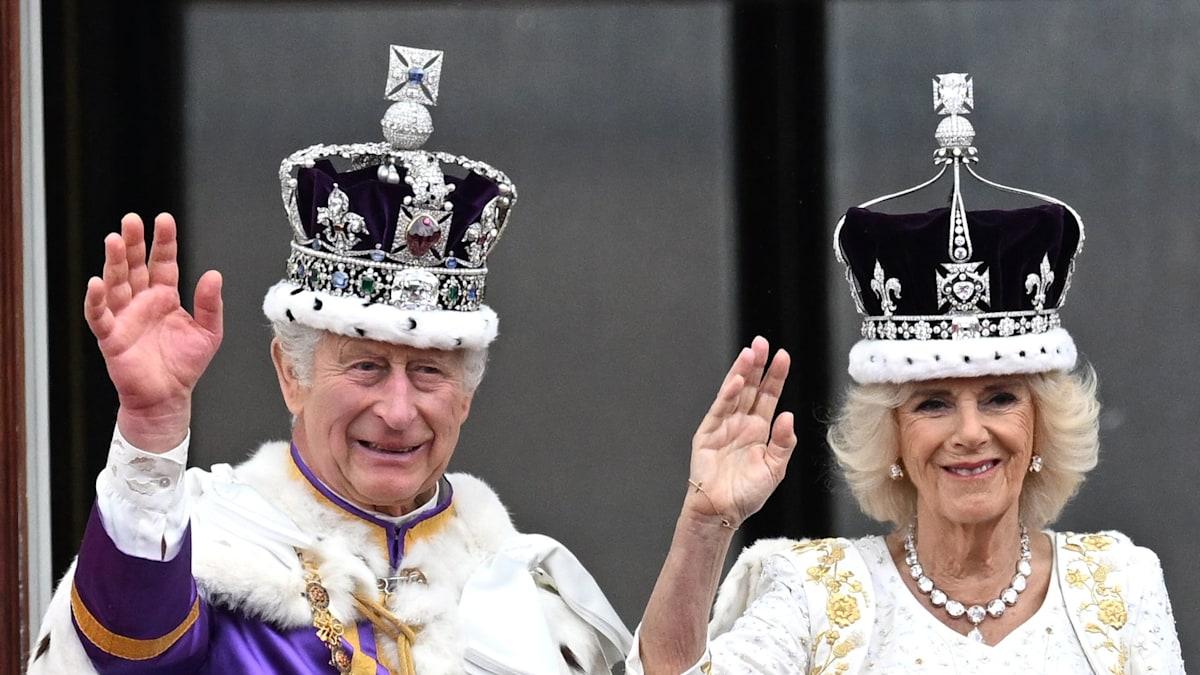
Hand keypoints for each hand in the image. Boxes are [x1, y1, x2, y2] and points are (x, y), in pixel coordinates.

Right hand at [83, 213, 222, 451]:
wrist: (168, 398)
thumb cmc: (184, 366)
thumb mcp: (208, 333)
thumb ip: (210, 304)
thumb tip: (213, 275)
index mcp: (165, 297)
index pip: (163, 262)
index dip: (163, 242)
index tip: (164, 220)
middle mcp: (142, 302)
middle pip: (134, 265)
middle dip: (133, 242)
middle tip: (131, 220)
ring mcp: (125, 317)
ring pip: (116, 283)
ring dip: (113, 262)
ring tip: (114, 240)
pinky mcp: (111, 337)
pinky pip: (100, 315)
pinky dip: (96, 299)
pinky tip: (97, 283)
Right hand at [686, 336, 794, 527]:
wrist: (722, 512)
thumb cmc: (746, 495)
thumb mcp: (775, 469)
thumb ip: (784, 443)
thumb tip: (789, 416)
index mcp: (759, 430)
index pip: (769, 397)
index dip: (776, 376)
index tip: (783, 356)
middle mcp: (742, 423)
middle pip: (752, 388)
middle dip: (758, 365)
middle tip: (763, 343)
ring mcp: (724, 426)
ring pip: (735, 393)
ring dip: (742, 373)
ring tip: (750, 353)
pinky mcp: (708, 433)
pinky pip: (720, 410)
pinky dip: (728, 394)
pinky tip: (737, 381)